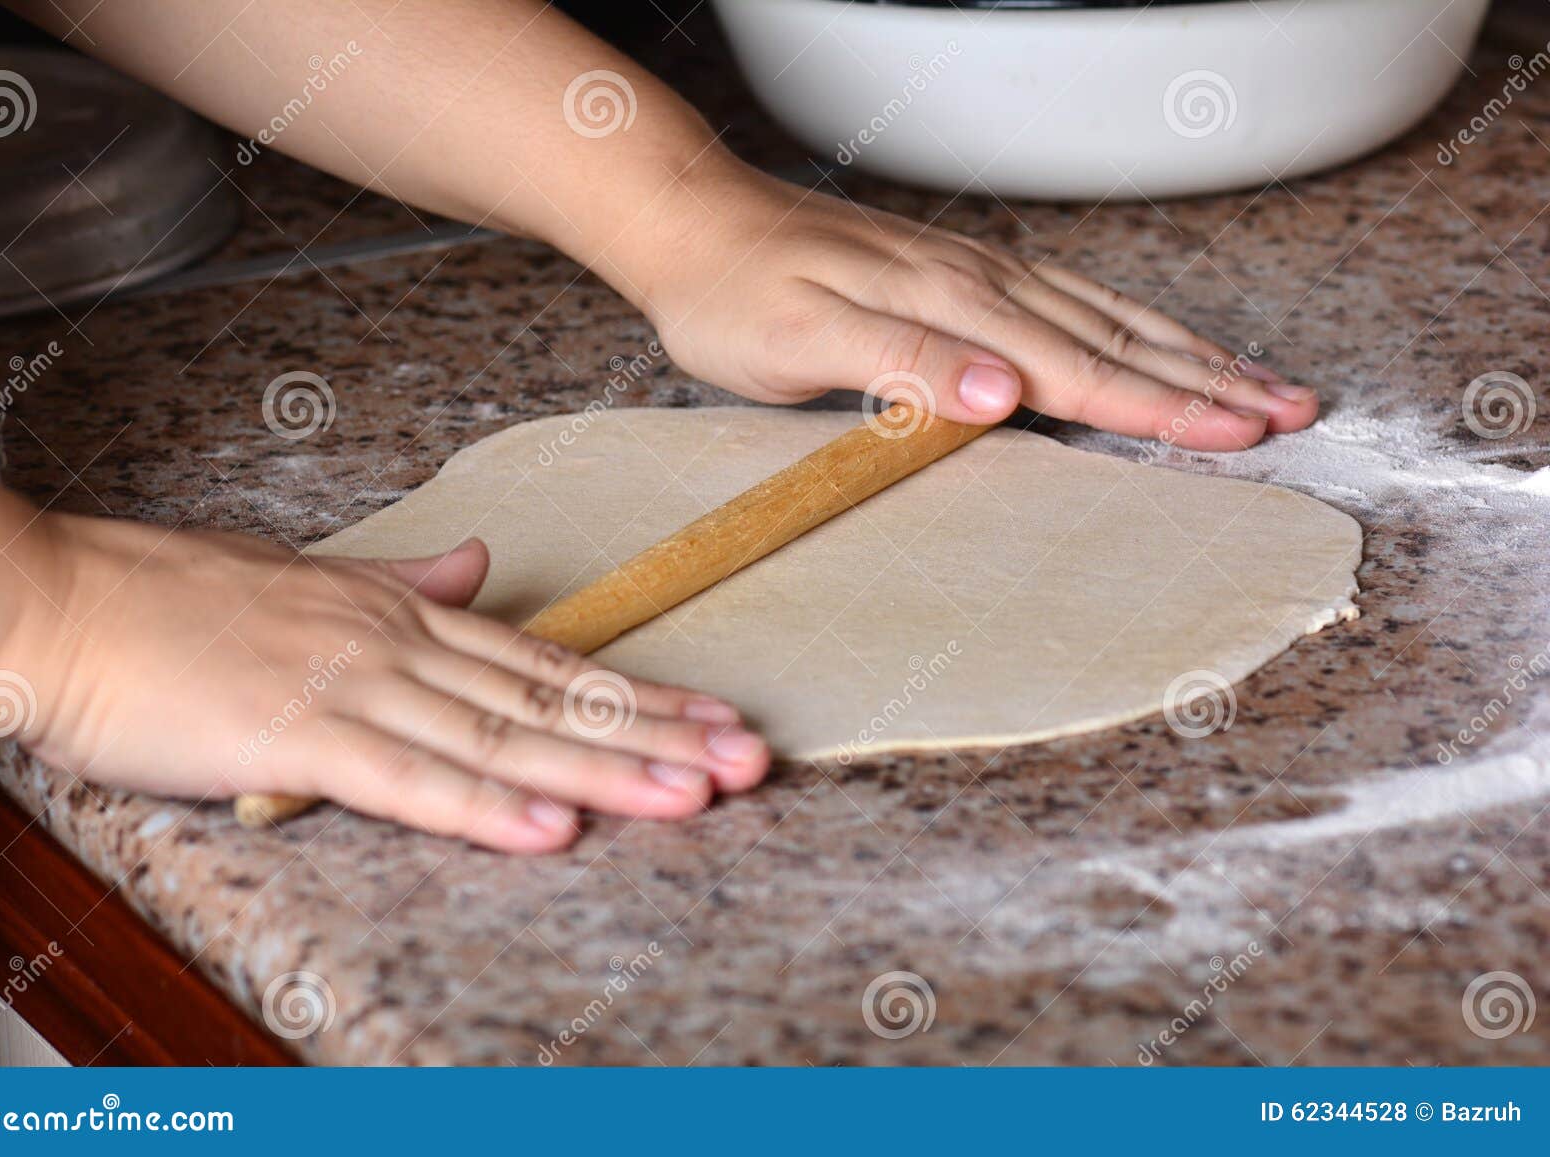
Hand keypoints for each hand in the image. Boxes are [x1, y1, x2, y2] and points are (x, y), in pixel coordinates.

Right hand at [7, 516, 769, 852]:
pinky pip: (406, 779)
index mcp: (406, 613)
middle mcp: (400, 644)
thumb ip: (402, 579)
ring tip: (691, 795)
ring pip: (503, 736)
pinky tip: (548, 829)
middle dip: (658, 734)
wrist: (63, 602)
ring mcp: (354, 686)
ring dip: (601, 772)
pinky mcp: (294, 735)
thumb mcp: (309, 575)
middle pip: (551, 699)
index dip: (640, 696)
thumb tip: (476, 566)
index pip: (549, 663)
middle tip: (748, 761)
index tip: (717, 717)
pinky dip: (483, 806)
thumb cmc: (173, 599)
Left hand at [617, 159, 1317, 449]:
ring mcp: (976, 272)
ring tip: (1258, 379)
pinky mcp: (960, 270)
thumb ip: (905, 368)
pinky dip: (1129, 324)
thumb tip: (1002, 396)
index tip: (1239, 435)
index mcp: (954, 312)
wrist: (693, 224)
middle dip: (1210, 381)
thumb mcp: (802, 343)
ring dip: (1187, 351)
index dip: (1163, 409)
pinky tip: (1150, 336)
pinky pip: (1069, 298)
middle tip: (1294, 411)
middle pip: (1117, 341)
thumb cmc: (735, 296)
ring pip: (1106, 316)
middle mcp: (980, 286)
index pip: (1080, 372)